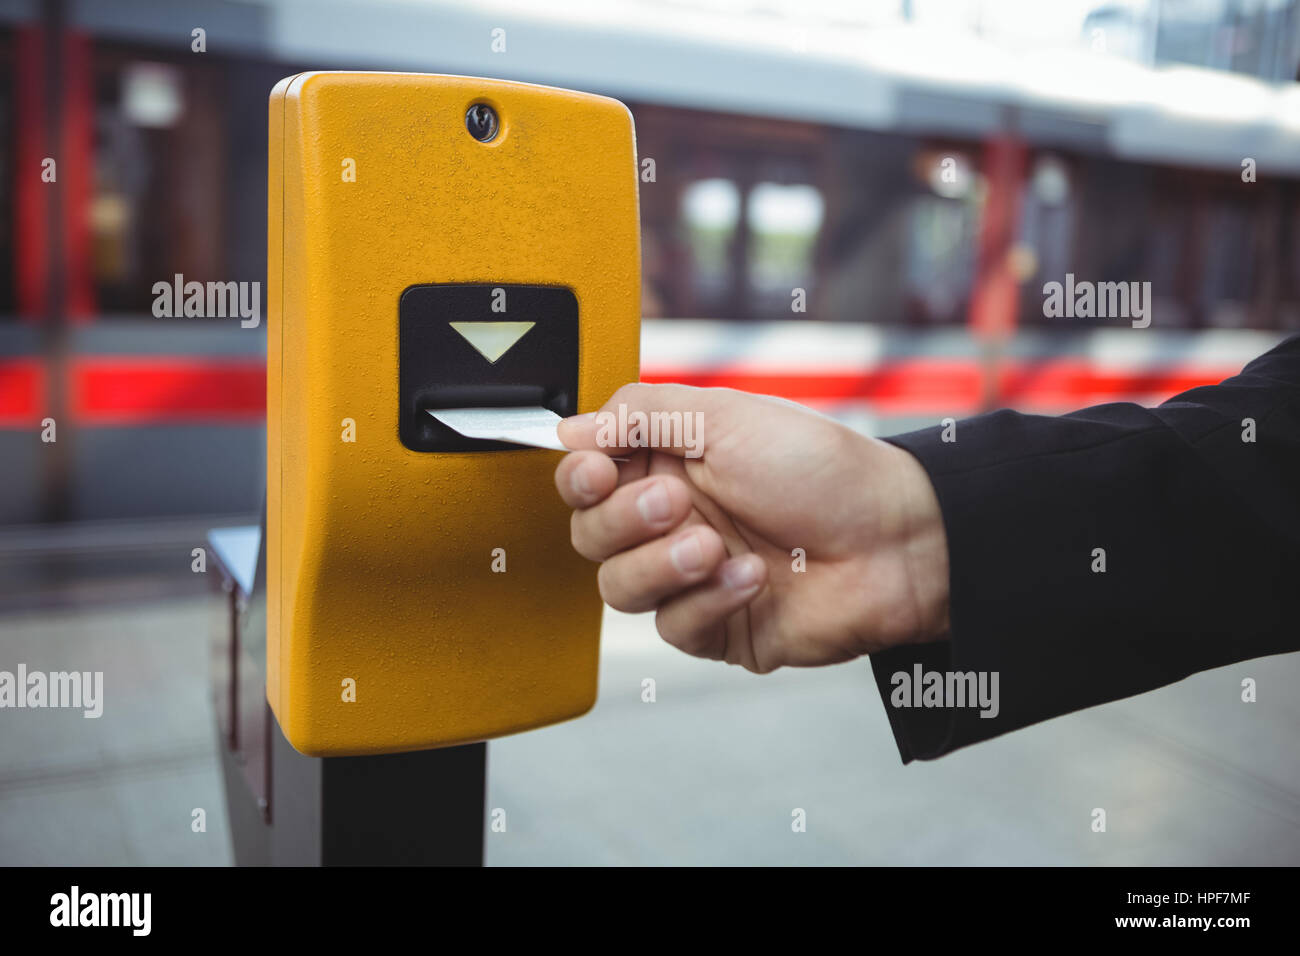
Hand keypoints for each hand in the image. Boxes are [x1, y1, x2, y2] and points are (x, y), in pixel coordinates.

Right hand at [554, 384, 950, 672]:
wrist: (894, 540)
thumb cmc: (823, 470)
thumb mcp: (726, 416)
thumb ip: (641, 414)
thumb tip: (571, 431)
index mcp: (667, 463)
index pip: (587, 478)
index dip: (581, 477)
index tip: (598, 471)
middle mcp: (671, 520)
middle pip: (591, 535)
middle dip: (625, 520)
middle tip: (677, 501)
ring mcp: (690, 577)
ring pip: (619, 589)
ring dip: (661, 565)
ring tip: (715, 546)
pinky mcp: (714, 626)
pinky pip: (673, 626)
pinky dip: (708, 600)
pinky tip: (753, 578)